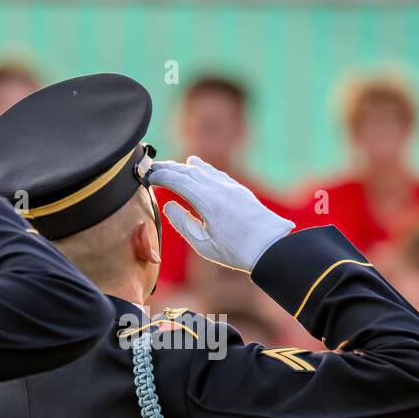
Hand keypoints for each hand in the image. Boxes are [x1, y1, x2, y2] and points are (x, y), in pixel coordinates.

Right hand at [147, 156, 293, 271]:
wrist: (271, 247)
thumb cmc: (236, 250)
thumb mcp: (203, 244)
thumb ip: (183, 223)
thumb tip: (169, 204)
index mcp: (207, 201)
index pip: (177, 180)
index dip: (160, 176)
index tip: (147, 175)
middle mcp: (218, 188)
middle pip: (187, 171)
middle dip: (168, 168)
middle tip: (153, 168)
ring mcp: (230, 186)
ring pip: (202, 170)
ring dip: (183, 167)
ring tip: (170, 167)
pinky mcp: (239, 189)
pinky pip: (215, 173)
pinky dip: (201, 168)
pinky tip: (196, 166)